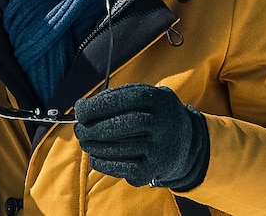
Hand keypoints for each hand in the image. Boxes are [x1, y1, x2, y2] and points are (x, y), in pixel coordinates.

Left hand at [74, 83, 208, 188]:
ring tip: (85, 143)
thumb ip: (116, 97)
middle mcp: (163, 124)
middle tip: (79, 130)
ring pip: (119, 149)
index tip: (80, 110)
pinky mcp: (155, 170)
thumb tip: (82, 108)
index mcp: (158, 100)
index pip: (124, 100)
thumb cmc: (152, 114)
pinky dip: (104, 164)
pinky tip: (96, 157)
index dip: (97, 106)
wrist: (186, 141)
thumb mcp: (145, 95)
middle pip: (121, 126)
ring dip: (95, 147)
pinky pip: (123, 169)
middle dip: (93, 129)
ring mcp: (161, 148)